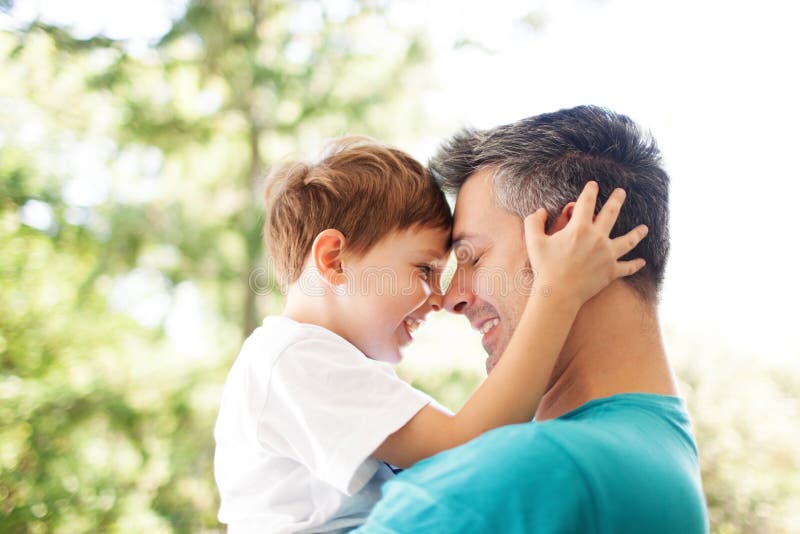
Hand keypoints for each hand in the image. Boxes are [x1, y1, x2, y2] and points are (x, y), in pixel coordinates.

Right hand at [523, 181, 647, 306]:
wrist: (558, 294)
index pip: (587, 203)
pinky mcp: (611, 272)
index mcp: (579, 228)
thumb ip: (534, 221)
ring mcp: (607, 255)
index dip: (590, 191)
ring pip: (628, 240)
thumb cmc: (545, 267)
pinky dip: (635, 265)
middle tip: (621, 192)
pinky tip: (642, 262)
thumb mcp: (533, 241)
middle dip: (617, 200)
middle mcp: (597, 238)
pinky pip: (627, 267)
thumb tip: (541, 211)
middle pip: (611, 214)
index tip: (593, 185)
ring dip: (637, 233)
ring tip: (645, 228)